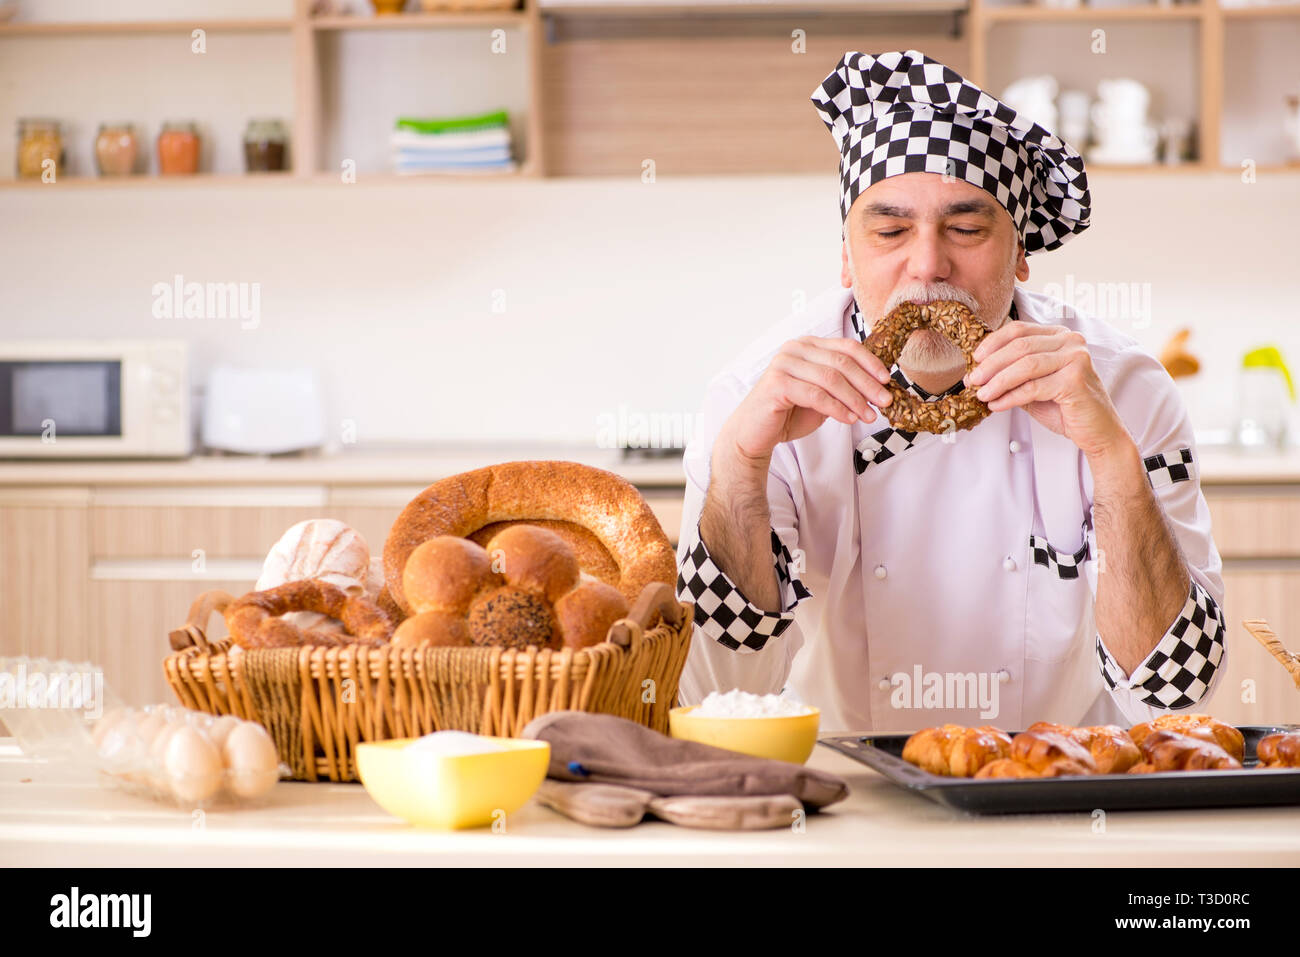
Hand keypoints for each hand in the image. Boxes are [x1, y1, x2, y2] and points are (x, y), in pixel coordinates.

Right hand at [725, 336, 894, 463]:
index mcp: (807, 346)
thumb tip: (878, 388)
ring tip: (869, 416)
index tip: (887, 380)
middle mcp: (794, 349)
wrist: (754, 433)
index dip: (870, 363)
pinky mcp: (776, 383)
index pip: (846, 347)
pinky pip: (815, 395)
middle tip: (885, 401)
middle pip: (841, 362)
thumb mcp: (822, 395)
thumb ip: (843, 386)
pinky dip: (836, 408)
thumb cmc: (788, 413)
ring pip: (830, 378)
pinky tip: (849, 419)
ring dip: (855, 399)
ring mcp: (783, 364)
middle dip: (867, 383)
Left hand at [963, 322, 1127, 458]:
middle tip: (973, 380)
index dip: (993, 343)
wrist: (1096, 431)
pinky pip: (1033, 387)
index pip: (1019, 330)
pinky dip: (1010, 397)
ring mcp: (1076, 359)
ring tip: (982, 394)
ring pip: (1025, 366)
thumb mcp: (1033, 385)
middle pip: (1019, 347)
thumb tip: (976, 373)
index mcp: (1060, 336)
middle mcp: (1071, 342)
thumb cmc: (1064, 407)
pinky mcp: (1075, 380)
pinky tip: (997, 405)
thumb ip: (1011, 375)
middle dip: (991, 364)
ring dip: (997, 381)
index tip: (975, 359)